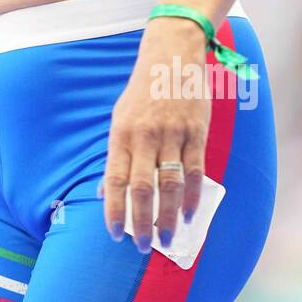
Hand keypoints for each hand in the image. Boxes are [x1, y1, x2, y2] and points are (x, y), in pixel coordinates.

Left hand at [101, 16, 209, 251]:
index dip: (114, 211)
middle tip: (141, 246)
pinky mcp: (196, 132)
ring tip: (165, 238)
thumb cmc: (142, 92)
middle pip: (143, 189)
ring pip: (170, 185)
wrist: (171, 55)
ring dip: (167, 217)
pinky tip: (188, 215)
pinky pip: (195, 172)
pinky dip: (192, 198)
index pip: (115, 181)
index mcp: (121, 134)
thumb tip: (105, 193)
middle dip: (140, 222)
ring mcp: (172, 135)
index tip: (114, 235)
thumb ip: (115, 155)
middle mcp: (144, 136)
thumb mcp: (119, 118)